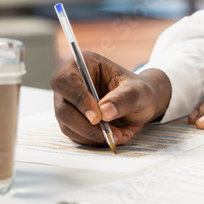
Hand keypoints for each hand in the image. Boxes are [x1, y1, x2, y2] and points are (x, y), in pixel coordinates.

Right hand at [52, 52, 171, 145]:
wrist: (140, 104)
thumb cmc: (137, 91)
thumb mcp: (139, 91)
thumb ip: (125, 98)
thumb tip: (105, 112)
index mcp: (83, 64)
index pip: (66, 81)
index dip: (79, 100)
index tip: (97, 117)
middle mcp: (71, 83)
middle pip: (63, 108)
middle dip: (86, 125)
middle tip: (109, 133)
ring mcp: (69, 103)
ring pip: (67, 125)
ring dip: (92, 135)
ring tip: (118, 135)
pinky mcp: (72, 121)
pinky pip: (75, 135)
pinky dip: (94, 140)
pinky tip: (113, 135)